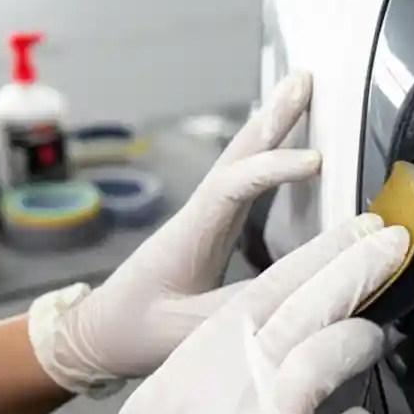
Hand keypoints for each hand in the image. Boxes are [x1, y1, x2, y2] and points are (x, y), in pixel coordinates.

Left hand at [29, 72, 318, 394]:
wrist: (99, 334)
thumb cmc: (136, 332)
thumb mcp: (185, 331)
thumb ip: (237, 309)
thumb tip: (297, 291)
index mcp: (190, 233)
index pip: (234, 185)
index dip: (274, 167)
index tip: (315, 161)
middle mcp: (198, 214)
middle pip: (238, 152)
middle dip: (274, 115)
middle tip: (306, 79)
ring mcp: (205, 216)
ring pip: (241, 158)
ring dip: (272, 123)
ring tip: (302, 88)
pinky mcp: (213, 226)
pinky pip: (245, 179)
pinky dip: (269, 152)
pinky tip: (288, 142)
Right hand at [60, 214, 407, 413]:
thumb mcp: (179, 380)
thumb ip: (229, 349)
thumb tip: (282, 324)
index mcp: (213, 345)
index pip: (282, 279)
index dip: (330, 249)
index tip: (365, 228)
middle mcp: (245, 373)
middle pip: (318, 301)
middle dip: (364, 265)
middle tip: (396, 244)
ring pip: (337, 353)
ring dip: (363, 340)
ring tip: (376, 338)